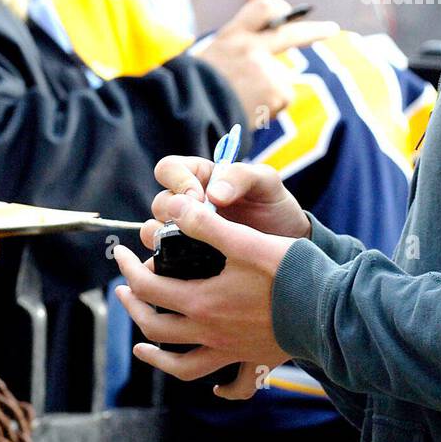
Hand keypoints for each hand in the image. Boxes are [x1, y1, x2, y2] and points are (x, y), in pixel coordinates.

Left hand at [113, 203, 295, 399]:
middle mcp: (211, 332)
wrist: (328, 309)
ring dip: (156, 356)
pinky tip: (215, 389)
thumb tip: (174, 209)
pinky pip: (235, 384)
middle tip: (124, 289)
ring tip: (142, 346)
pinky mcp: (255, 360)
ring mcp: (232, 351)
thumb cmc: (289, 272)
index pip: (148, 287)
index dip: (128, 268)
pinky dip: (221, 389)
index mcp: (202, 301)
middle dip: (133, 307)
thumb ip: (208, 225)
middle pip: (156, 328)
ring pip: (182, 365)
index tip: (121, 253)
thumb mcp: (245, 240)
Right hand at [143, 155, 309, 250]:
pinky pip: (161, 262)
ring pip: (153, 232)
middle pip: (159, 203)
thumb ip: (242, 177)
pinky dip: (165, 266)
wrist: (288, 246)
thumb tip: (213, 194)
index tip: (199, 197)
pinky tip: (186, 272)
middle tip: (198, 225)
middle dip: (173, 212)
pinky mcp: (184, 260)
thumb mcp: (267, 184)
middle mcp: (186, 204)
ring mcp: (183, 232)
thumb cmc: (275, 207)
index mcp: (199, 176)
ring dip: (163, 239)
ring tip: (192, 249)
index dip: (178, 181)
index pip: (168, 169)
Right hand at [194, 0, 338, 122]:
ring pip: (281, 80)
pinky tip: (249, 112)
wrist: (184, 116)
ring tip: (242, 102)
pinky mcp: (276, 91)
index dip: (278, 10)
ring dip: (269, 93)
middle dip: (315, 30)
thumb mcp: (207, 60)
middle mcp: (251, 47)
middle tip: (332, 28)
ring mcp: (265, 69)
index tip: (288, 13)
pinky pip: (282, 99)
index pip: (263, 8)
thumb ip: (236, 52)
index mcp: (231, 36)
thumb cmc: (192, 93)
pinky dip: (270, 108)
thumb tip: (268, 54)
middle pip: (291, 33)